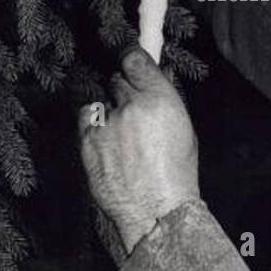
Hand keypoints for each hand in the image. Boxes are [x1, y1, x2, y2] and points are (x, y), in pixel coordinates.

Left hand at [78, 45, 200, 256]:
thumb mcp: (183, 129)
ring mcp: (106, 124)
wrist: (155, 211)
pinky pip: (87, 120)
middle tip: (133, 112)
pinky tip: (108, 143)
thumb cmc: (176, 174)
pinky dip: (94, 126)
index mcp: (160, 100)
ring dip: (109, 111)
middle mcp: (131, 106)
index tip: (131, 59)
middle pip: (117, 80)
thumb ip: (167, 97)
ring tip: (121, 137)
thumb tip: (158, 72)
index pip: (135, 59)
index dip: (132, 59)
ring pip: (101, 101)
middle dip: (124, 91)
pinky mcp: (87, 141)